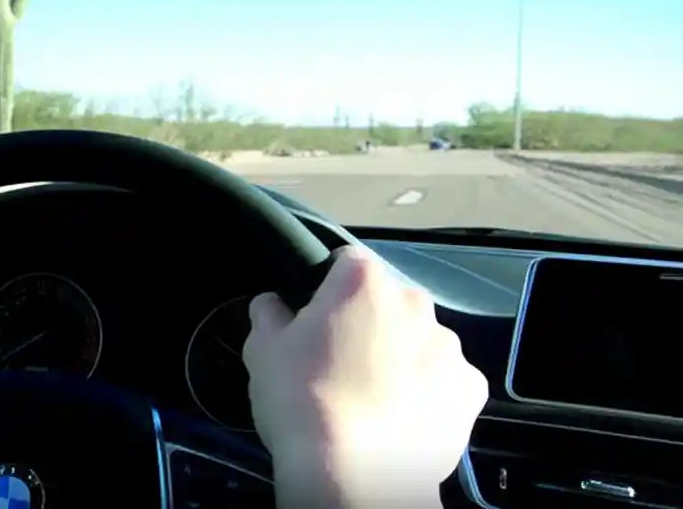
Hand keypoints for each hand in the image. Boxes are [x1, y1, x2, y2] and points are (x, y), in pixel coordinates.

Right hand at [243, 246, 487, 506]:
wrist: (355, 473)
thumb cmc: (302, 400)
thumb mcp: (263, 352)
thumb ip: (269, 315)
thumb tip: (272, 303)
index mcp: (363, 282)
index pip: (346, 261)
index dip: (328, 287)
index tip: (316, 318)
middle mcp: (415, 303)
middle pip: (388, 301)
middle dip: (369, 321)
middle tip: (341, 361)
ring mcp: (449, 347)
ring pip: (419, 340)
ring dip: (401, 355)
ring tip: (374, 397)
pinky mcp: (471, 389)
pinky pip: (446, 379)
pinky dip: (429, 392)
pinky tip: (402, 417)